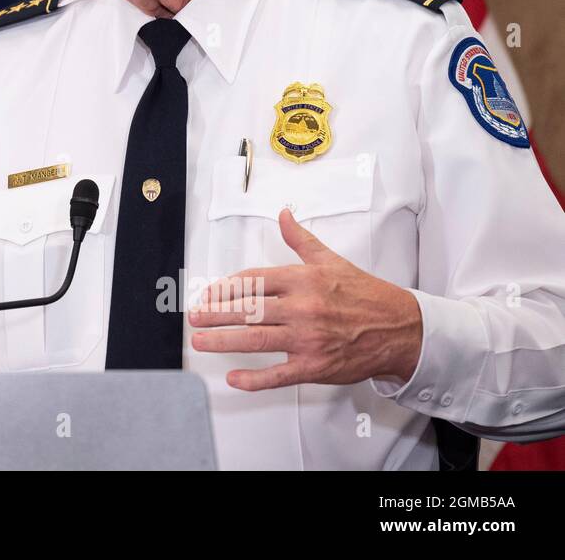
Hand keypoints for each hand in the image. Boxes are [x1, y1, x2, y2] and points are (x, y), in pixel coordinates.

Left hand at [188, 208, 422, 390]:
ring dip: (223, 341)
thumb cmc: (365, 294)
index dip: (225, 288)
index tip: (208, 293)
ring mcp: (308, 339)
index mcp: (304, 280)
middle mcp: (303, 308)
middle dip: (215, 313)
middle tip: (194, 316)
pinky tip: (234, 378)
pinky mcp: (316, 366)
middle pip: (248, 309)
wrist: (401, 328)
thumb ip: (300, 240)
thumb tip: (284, 215)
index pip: (253, 281)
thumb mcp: (331, 261)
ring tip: (200, 341)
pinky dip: (254, 379)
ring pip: (256, 339)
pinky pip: (279, 375)